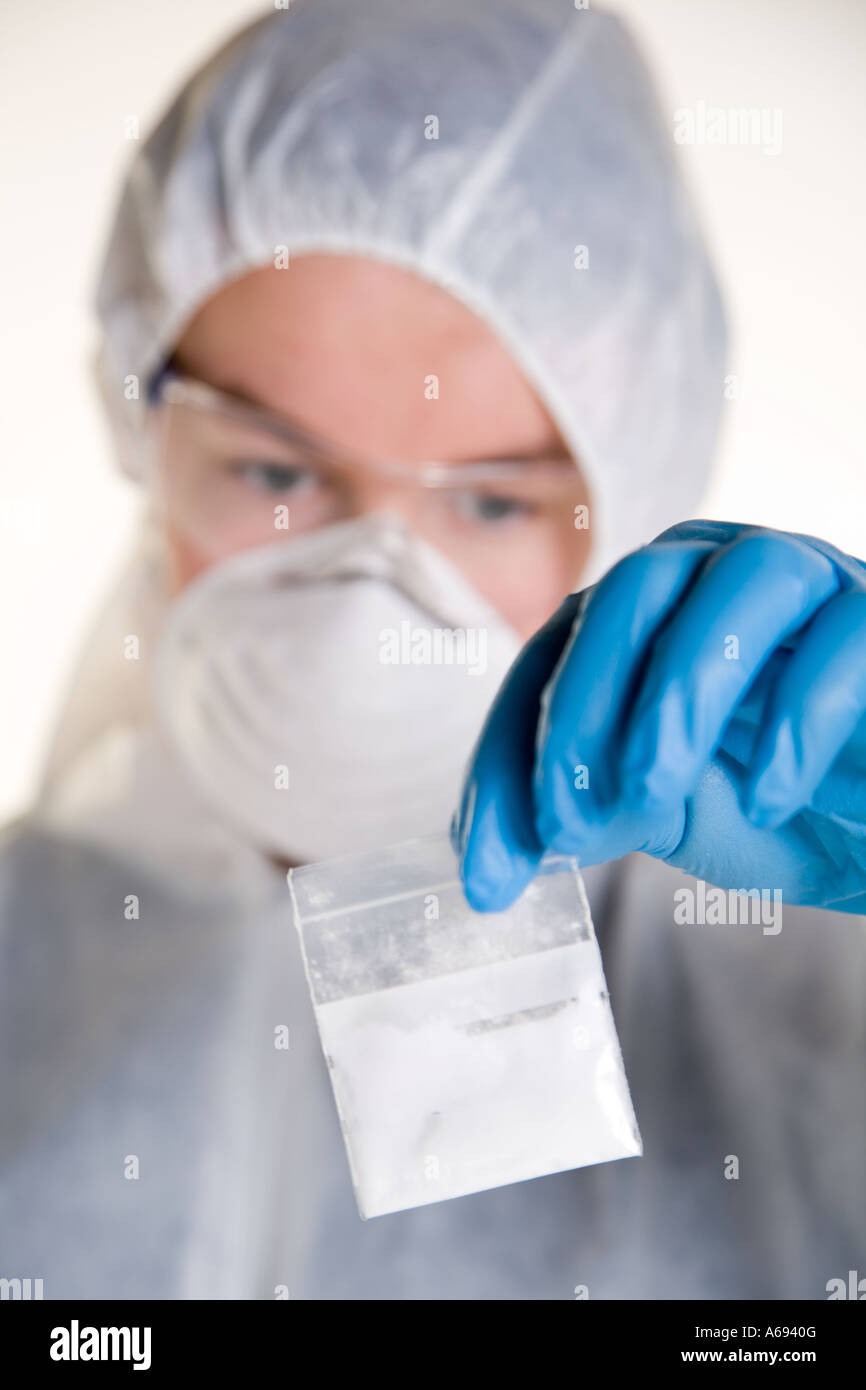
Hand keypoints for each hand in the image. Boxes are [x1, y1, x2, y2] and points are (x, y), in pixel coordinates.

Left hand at [453, 520, 865, 913]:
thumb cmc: (791, 811)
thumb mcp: (674, 814)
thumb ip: (597, 803)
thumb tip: (506, 836)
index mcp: (651, 618)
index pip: (553, 658)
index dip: (507, 757)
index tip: (486, 868)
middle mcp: (722, 578)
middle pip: (631, 593)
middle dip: (581, 705)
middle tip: (565, 816)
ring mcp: (812, 584)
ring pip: (736, 582)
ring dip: (681, 688)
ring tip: (652, 792)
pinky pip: (848, 633)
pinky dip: (797, 719)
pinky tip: (770, 800)